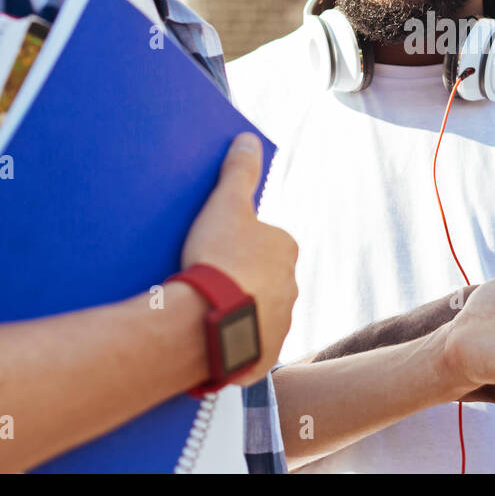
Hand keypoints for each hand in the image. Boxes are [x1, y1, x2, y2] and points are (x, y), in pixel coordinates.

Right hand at [180, 132, 297, 385]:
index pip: (263, 243)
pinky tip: (207, 338)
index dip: (235, 245)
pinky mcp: (263, 356)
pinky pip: (247, 346)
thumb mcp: (225, 204)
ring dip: (236, 313)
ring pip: (256, 314)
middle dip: (239, 281)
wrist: (206, 321)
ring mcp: (280, 324)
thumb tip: (248, 139)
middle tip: (204, 282)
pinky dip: (231, 343)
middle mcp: (292, 288)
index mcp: (285, 250)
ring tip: (202, 312)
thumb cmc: (218, 258)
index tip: (211, 252)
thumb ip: (239, 171)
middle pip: (261, 280)